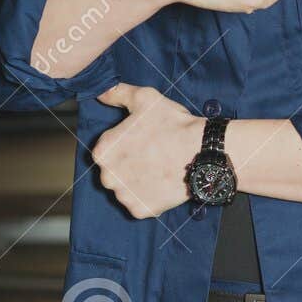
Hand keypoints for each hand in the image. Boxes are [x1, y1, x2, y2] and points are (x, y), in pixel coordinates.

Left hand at [93, 83, 203, 218]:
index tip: (141, 141)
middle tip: (151, 155)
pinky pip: (139, 204)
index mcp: (103, 151)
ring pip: (125, 189)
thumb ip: (117, 94)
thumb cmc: (173, 124)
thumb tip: (99, 92)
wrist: (202, 152)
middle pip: (113, 171)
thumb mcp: (144, 99)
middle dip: (128, 165)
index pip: (107, 149)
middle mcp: (106, 177)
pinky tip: (162, 183)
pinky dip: (149, 197)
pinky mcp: (140, 210)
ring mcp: (123, 196)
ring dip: (137, 182)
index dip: (125, 144)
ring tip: (158, 169)